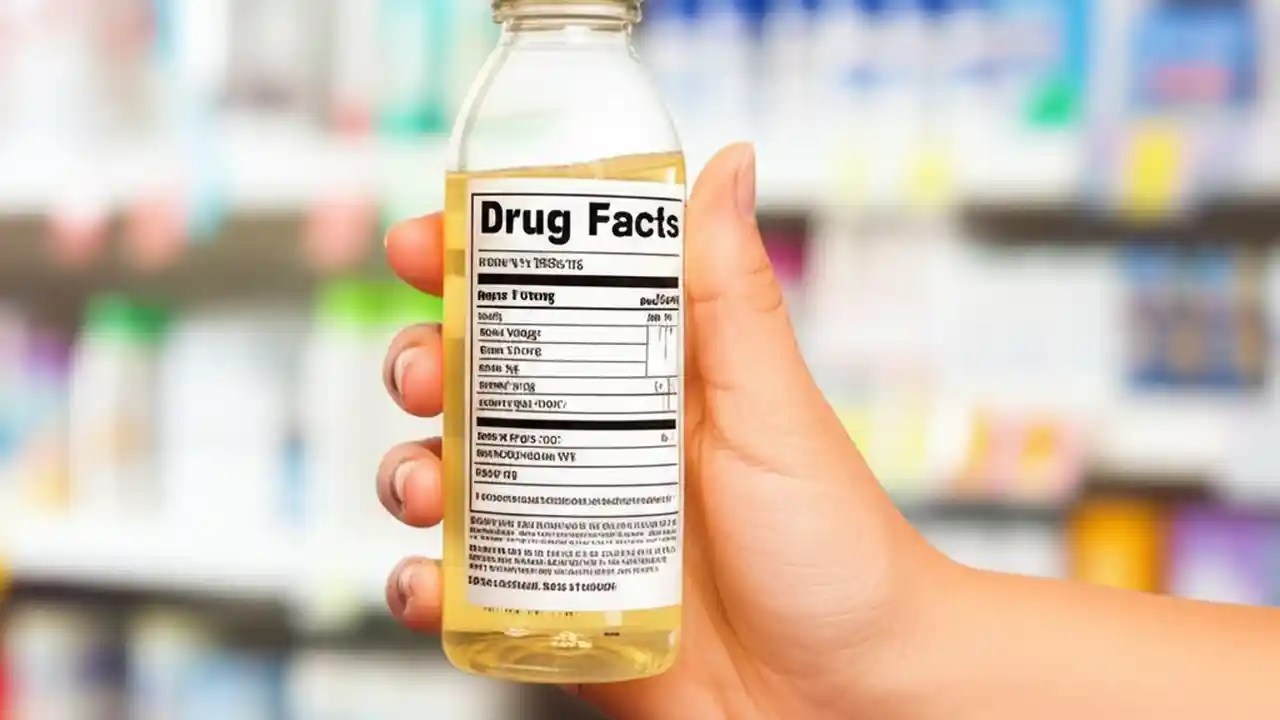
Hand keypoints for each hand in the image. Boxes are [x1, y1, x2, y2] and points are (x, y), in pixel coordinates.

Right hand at [375, 144, 947, 718]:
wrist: (848, 695)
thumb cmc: (833, 545)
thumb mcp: (774, 407)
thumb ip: (731, 293)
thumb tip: (730, 163)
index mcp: (647, 382)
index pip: (542, 301)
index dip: (471, 265)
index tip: (423, 246)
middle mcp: (597, 447)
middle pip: (474, 383)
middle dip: (421, 364)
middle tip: (422, 374)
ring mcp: (566, 528)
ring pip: (449, 480)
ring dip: (408, 471)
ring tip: (425, 489)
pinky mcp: (550, 609)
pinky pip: (461, 590)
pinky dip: (423, 586)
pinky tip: (428, 585)